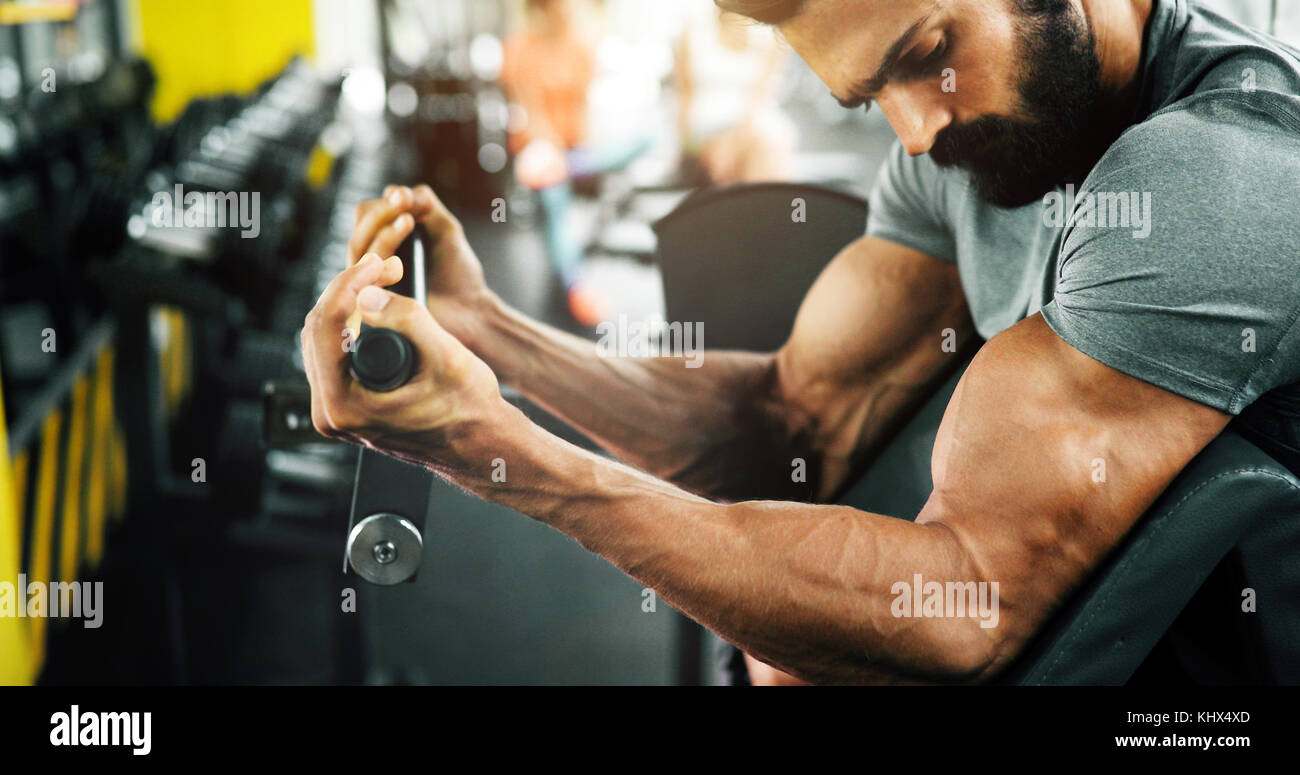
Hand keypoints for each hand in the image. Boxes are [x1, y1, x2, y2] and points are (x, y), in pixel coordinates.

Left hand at [302, 253, 502, 463]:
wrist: (478, 442)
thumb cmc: (468, 410)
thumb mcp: (447, 358)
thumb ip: (408, 320)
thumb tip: (366, 293)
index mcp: (345, 406)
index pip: (325, 326)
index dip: (350, 283)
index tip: (377, 262)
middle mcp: (331, 412)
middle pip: (318, 328)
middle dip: (351, 289)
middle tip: (386, 267)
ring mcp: (335, 409)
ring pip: (323, 337)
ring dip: (351, 303)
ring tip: (386, 280)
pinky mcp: (345, 402)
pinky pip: (335, 351)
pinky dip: (354, 323)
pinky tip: (378, 305)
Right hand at [348, 184, 489, 342]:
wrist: (470, 309)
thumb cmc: (458, 273)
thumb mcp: (446, 230)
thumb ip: (426, 205)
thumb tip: (398, 191)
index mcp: (385, 240)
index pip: (366, 215)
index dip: (384, 204)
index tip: (405, 197)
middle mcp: (373, 260)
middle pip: (358, 231)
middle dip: (380, 215)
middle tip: (405, 207)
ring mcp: (372, 283)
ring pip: (359, 253)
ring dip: (382, 234)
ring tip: (407, 222)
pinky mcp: (374, 306)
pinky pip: (365, 283)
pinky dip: (377, 267)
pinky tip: (396, 260)